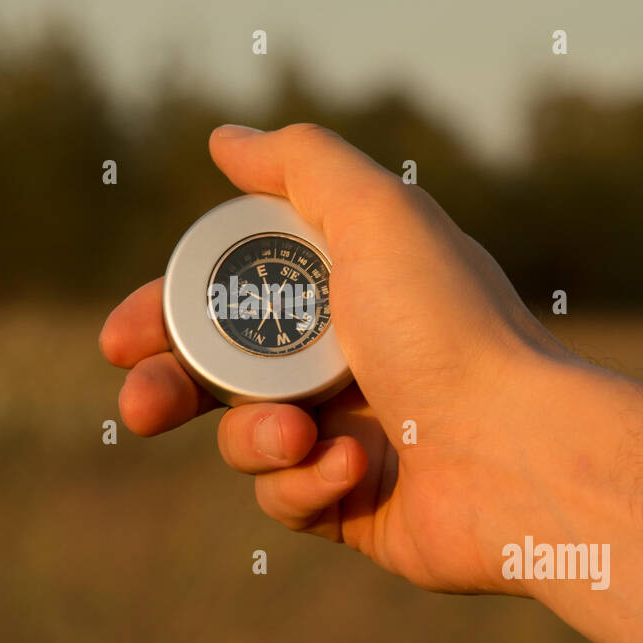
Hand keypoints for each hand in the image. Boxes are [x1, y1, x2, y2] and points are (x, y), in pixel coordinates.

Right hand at [100, 123, 571, 593]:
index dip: (167, 313)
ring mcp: (343, 433)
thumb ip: (298, 165)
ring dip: (256, 437)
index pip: (227, 298)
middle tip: (142, 405)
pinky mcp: (350, 504)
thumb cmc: (446, 328)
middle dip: (167, 389)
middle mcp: (340, 359)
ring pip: (242, 440)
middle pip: (215, 375)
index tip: (123, 335)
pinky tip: (359, 468)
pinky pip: (286, 496)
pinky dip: (310, 483)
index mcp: (341, 292)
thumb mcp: (373, 216)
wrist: (519, 451)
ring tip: (299, 434)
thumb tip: (225, 138)